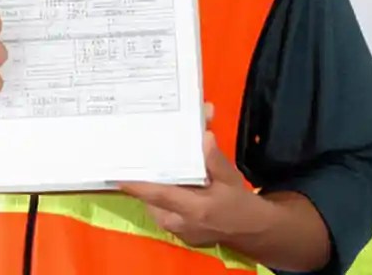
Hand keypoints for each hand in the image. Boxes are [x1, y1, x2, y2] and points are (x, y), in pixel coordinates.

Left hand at [115, 131, 272, 248]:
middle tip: (135, 160)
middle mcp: (182, 223)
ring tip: (146, 168)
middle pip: (151, 200)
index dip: (138, 185)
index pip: (159, 195)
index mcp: (195, 209)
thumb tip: (204, 136)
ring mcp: (179, 232)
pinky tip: (162, 183)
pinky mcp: (179, 235)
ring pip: (155, 207)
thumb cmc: (240, 203)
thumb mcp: (231, 179)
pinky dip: (161, 200)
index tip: (118, 175)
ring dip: (152, 190)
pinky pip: (162, 213)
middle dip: (144, 181)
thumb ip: (215, 159)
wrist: (252, 230)